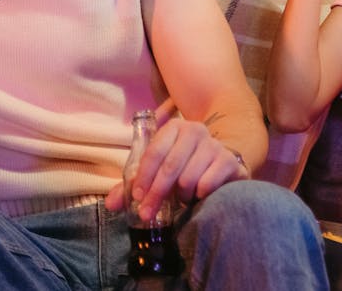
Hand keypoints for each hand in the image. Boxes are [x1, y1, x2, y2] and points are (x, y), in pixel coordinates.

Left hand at [105, 118, 249, 220]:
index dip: (143, 176)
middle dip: (156, 193)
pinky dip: (199, 195)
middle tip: (147, 213)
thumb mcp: (157, 172)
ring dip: (181, 196)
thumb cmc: (183, 167)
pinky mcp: (230, 161)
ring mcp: (215, 145)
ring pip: (188, 178)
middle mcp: (196, 130)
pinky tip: (198, 196)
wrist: (221, 165)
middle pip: (170, 166)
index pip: (154, 151)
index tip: (138, 197)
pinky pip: (207, 184)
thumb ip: (133, 186)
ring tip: (180, 200)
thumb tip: (111, 204)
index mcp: (175, 127)